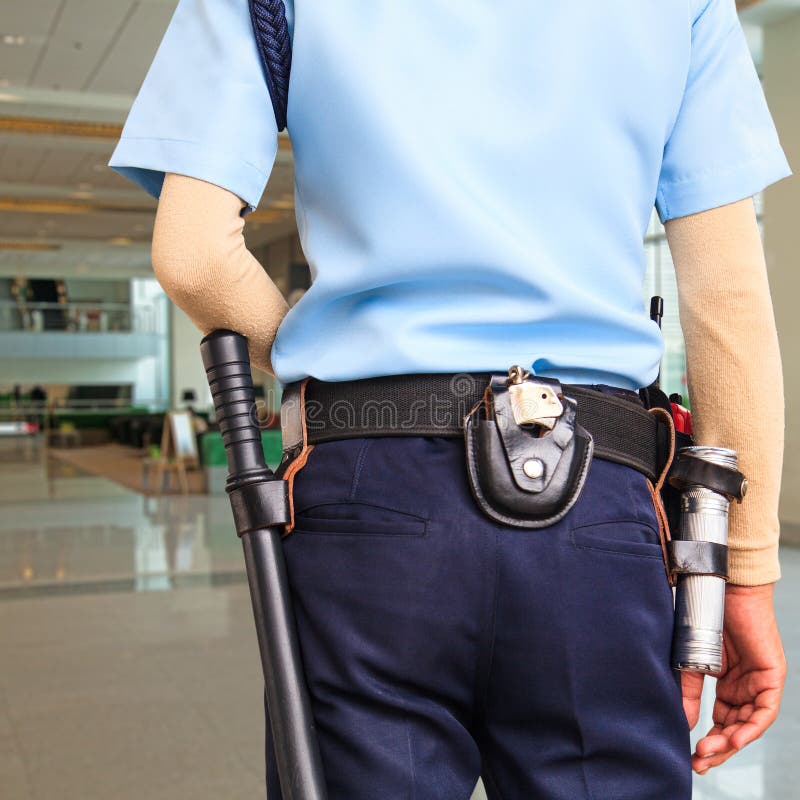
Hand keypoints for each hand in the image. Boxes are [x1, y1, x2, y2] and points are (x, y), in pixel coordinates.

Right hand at [680, 583, 785, 773]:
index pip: (721, 721)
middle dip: (719, 748)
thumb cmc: (704, 617)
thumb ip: (689, 692)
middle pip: (736, 727)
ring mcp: (760, 682)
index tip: (691, 755)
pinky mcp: (772, 675)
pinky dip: (750, 727)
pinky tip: (733, 739)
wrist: (722, 587)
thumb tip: (682, 723)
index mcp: (727, 682)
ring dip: (731, 742)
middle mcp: (746, 686)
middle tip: (699, 762)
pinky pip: (764, 711)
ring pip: (749, 723)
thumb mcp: (691, 661)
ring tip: (709, 753)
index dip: (709, 740)